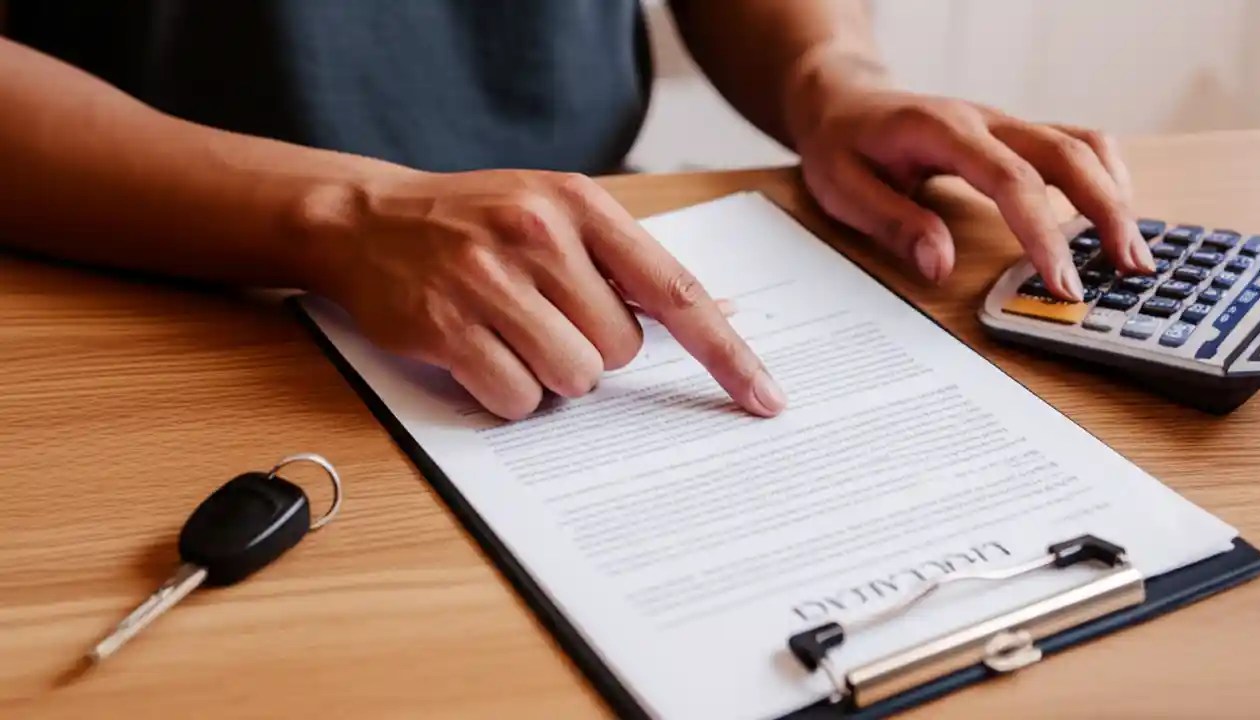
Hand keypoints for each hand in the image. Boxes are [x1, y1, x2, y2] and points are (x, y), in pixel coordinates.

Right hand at [300, 170, 785, 419]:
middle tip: (544, 317)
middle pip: (621, 349)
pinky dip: (508, 392)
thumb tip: (722, 309)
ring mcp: (489, 280)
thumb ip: (631, 263)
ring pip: (574, 379)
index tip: (765, 398)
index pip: (676, 290)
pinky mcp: (446, 326)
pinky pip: (517, 398)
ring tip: (510, 333)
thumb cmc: (477, 222)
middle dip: (593, 350)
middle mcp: (540, 235)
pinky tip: (480, 353)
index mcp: (581, 205)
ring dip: (550, 374)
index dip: (727, 352)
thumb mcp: (557, 212)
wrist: (367, 219)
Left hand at [785, 53, 1154, 301]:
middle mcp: (986, 121)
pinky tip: (1111, 215)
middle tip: (1131, 268)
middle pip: (1067, 154)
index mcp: (943, 132)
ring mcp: (1005, 125)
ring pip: (1082, 144)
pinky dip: (1103, 177)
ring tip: (1133, 253)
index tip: (1063, 282)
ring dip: (1115, 194)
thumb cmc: (842, 145)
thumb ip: (892, 223)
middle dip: (1106, 211)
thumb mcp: (844, 188)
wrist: (843, 102)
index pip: (1011, 180)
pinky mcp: (1014, 136)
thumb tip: (939, 265)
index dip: (1043, 232)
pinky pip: (1075, 145)